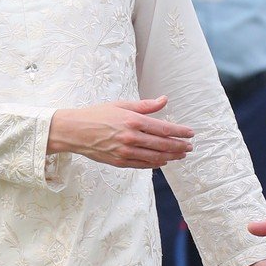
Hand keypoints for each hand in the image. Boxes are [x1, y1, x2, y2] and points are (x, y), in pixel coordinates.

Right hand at [47, 96, 192, 168]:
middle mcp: (131, 138)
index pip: (163, 128)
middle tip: (190, 147)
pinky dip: (155, 164)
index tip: (191, 133)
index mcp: (133, 121)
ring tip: (181, 155)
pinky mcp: (119, 162)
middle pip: (162, 145)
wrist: (74, 131)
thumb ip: (145, 105)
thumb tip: (164, 100)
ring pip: (155, 157)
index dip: (180, 132)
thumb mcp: (121, 105)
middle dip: (179, 146)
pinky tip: (163, 161)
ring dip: (170, 157)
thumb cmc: (97, 114)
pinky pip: (142, 165)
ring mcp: (125, 152)